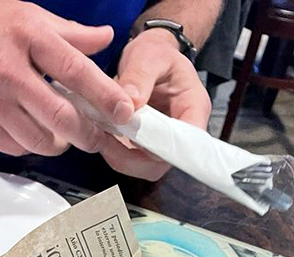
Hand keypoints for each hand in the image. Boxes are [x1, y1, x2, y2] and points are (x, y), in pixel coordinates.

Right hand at [0, 0, 134, 156]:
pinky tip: (30, 130)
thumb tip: (106, 39)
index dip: (105, 96)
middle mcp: (9, 71)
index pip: (76, 70)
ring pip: (41, 140)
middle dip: (87, 134)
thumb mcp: (25, 15)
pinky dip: (31, 145)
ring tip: (62, 132)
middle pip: (62, 117)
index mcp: (27, 35)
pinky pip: (17, 148)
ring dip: (59, 143)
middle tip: (96, 136)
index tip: (124, 112)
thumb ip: (69, 32)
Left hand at [98, 29, 211, 180]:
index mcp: (193, 107)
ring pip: (143, 166)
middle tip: (108, 141)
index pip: (187, 142)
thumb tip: (130, 103)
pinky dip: (113, 152)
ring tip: (101, 137)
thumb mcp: (149, 55)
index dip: (163, 148)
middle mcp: (180, 130)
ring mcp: (161, 141)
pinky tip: (101, 137)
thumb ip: (140, 76)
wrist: (149, 56)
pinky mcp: (143, 145)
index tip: (136, 140)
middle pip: (162, 162)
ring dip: (120, 157)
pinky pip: (130, 159)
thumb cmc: (156, 53)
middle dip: (133, 158)